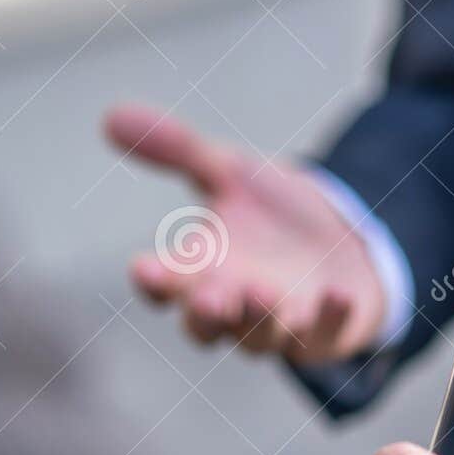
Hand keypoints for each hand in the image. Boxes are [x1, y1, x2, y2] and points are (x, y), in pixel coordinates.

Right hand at [104, 104, 385, 362]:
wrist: (342, 234)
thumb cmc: (271, 212)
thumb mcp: (229, 171)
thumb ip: (177, 149)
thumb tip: (111, 116)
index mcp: (198, 272)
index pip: (164, 285)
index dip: (153, 282)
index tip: (143, 268)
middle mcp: (234, 306)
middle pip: (206, 327)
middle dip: (205, 315)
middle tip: (208, 298)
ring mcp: (279, 326)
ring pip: (260, 339)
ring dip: (260, 320)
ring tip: (262, 291)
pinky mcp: (327, 333)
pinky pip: (327, 335)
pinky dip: (331, 319)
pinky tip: (338, 294)